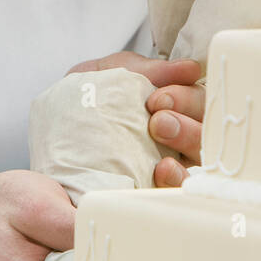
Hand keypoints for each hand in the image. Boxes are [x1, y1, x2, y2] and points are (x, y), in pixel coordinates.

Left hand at [67, 50, 202, 187]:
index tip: (158, 96)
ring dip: (188, 136)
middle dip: (188, 111)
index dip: (187, 96)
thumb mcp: (109, 74)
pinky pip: (182, 188)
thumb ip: (146, 69)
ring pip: (202, 153)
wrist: (52, 141)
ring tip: (159, 128)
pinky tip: (162, 167)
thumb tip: (191, 68)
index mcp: (176, 107)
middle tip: (157, 111)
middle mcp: (183, 136)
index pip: (201, 101)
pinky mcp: (159, 192)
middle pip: (208, 123)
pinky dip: (177, 176)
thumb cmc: (87, 103)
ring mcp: (175, 165)